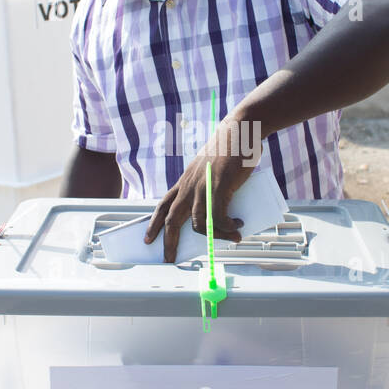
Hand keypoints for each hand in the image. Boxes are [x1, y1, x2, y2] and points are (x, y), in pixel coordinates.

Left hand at [144, 112, 261, 262]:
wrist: (240, 130)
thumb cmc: (230, 149)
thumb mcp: (212, 169)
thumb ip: (211, 186)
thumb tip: (220, 208)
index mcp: (185, 180)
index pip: (163, 204)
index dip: (153, 223)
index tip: (147, 239)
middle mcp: (189, 185)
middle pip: (172, 219)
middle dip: (168, 242)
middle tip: (169, 258)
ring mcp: (202, 187)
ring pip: (198, 223)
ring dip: (214, 237)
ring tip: (232, 237)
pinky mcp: (218, 188)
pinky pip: (218, 218)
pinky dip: (228, 227)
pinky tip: (238, 226)